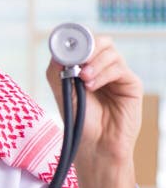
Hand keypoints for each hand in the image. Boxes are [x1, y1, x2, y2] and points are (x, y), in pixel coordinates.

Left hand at [46, 35, 142, 187]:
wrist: (95, 145)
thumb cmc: (78, 122)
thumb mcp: (62, 93)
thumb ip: (58, 72)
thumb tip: (57, 52)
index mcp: (85, 68)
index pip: (84, 45)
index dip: (76, 42)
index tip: (65, 49)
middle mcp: (102, 69)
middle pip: (100, 43)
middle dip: (87, 48)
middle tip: (77, 62)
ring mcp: (117, 76)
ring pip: (110, 52)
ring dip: (94, 62)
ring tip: (83, 79)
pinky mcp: (130, 84)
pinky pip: (119, 68)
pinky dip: (103, 73)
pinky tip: (92, 86)